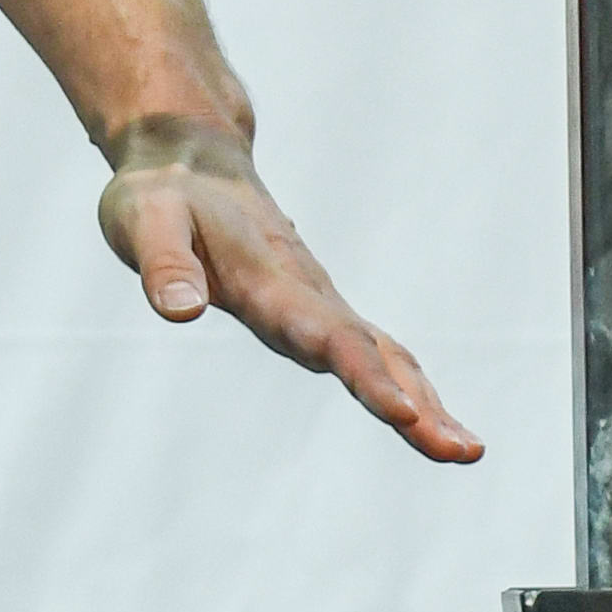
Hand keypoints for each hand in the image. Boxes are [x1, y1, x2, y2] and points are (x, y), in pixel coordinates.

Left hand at [96, 116, 482, 463]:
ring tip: (466, 451)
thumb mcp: (145, 222)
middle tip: (463, 451)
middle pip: (374, 354)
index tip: (402, 413)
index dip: (364, 376)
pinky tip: (427, 421)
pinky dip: (402, 385)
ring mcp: (318, 301)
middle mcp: (307, 293)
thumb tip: (182, 312)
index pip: (327, 334)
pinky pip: (368, 350)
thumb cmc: (163, 196)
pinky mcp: (315, 309)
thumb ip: (164, 266)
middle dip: (418, 405)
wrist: (193, 160)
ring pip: (383, 354)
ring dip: (425, 403)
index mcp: (270, 279)